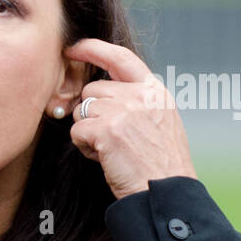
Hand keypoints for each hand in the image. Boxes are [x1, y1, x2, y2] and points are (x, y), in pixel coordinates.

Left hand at [64, 38, 197, 199]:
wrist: (165, 192)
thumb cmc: (161, 165)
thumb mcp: (162, 121)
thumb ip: (138, 100)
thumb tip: (105, 92)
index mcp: (154, 91)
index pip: (120, 58)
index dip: (93, 49)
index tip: (74, 48)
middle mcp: (139, 95)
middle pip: (93, 89)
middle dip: (93, 113)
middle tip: (111, 138)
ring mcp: (123, 110)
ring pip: (82, 110)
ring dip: (88, 131)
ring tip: (111, 150)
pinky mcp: (106, 130)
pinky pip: (77, 130)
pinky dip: (84, 146)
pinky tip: (104, 158)